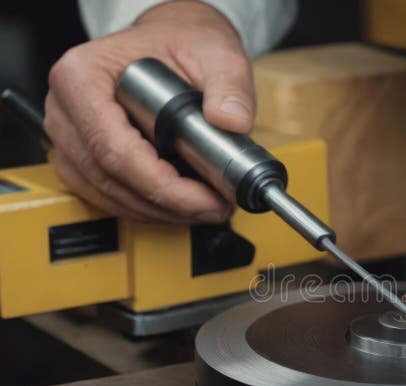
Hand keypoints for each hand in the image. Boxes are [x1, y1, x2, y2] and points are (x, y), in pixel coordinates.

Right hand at [44, 1, 254, 222]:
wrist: (172, 44)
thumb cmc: (182, 44)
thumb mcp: (217, 55)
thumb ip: (230, 88)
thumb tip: (231, 121)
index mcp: (82, 77)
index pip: (115, 150)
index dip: (162, 187)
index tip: (204, 199)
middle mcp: (65, 109)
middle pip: (110, 179)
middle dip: (168, 205)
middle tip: (215, 208)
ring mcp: (69, 137)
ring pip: (107, 195)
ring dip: (159, 212)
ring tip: (205, 208)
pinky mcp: (81, 159)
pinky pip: (108, 197)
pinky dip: (147, 208)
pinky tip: (181, 206)